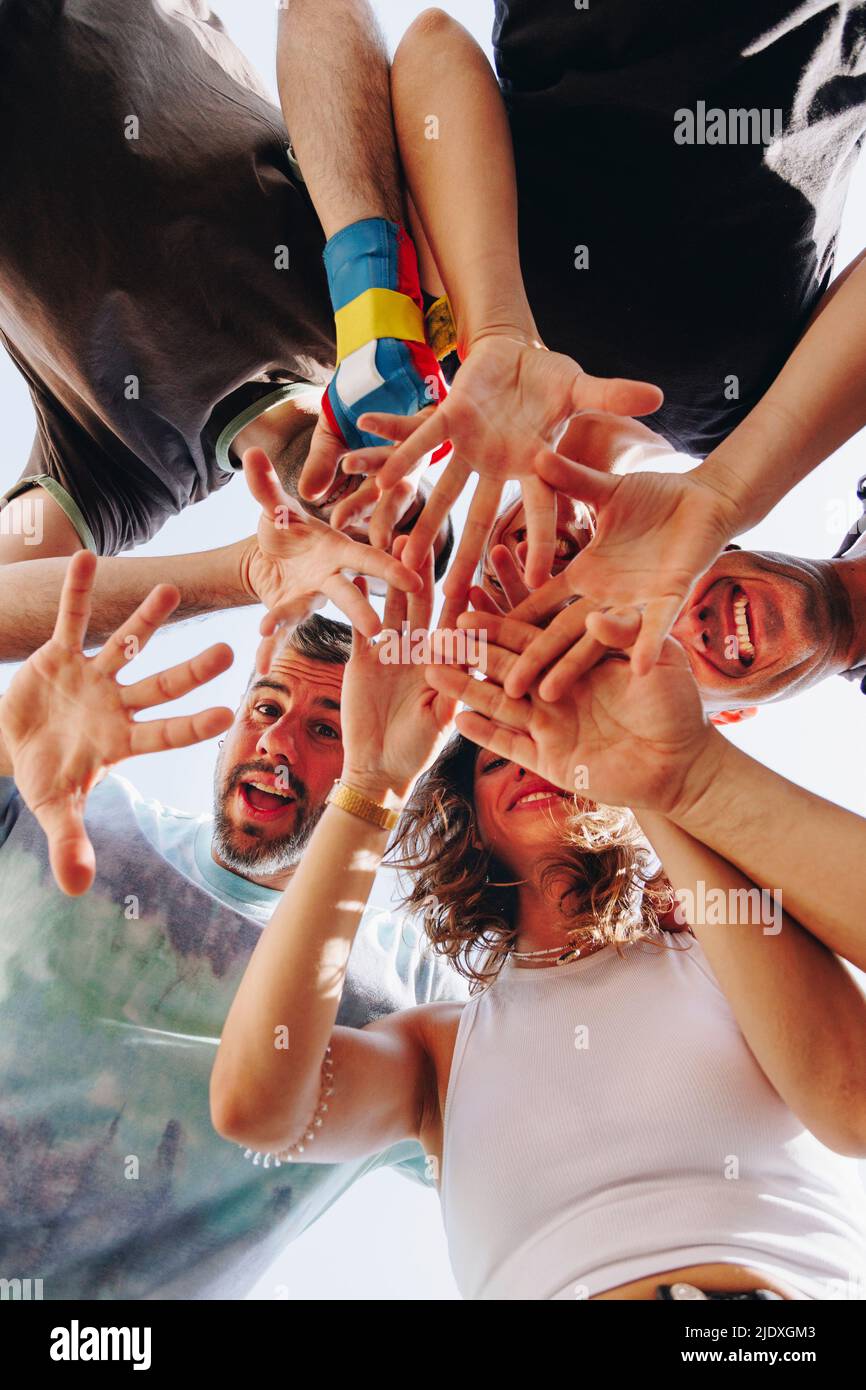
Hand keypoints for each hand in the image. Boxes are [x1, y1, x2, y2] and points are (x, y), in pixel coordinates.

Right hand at [0, 551, 233, 895]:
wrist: (13, 744)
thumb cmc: (45, 776)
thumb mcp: (54, 809)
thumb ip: (70, 842)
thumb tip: (76, 889)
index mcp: (122, 740)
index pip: (166, 731)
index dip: (194, 722)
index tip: (231, 712)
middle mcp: (117, 703)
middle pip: (161, 685)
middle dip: (192, 671)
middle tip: (231, 652)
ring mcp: (93, 676)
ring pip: (126, 643)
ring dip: (146, 618)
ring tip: (170, 590)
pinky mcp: (61, 655)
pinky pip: (71, 619)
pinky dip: (76, 593)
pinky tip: (87, 560)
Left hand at [239, 448, 422, 667]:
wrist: (270, 555)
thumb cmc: (290, 528)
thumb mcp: (277, 506)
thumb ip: (266, 485)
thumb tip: (252, 452)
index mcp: (338, 550)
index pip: (369, 558)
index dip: (391, 568)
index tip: (414, 579)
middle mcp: (330, 577)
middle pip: (347, 595)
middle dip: (361, 612)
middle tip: (377, 631)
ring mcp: (310, 597)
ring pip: (311, 615)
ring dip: (299, 631)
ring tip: (279, 642)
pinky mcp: (288, 611)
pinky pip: (280, 631)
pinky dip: (271, 647)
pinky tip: (262, 665)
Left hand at [339, 335, 662, 590]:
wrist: (515, 352)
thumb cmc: (553, 378)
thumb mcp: (581, 386)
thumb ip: (611, 394)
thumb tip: (659, 394)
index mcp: (535, 466)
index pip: (541, 510)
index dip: (540, 541)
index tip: (535, 579)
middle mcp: (499, 468)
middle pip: (480, 522)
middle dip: (466, 564)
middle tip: (453, 608)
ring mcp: (469, 449)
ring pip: (442, 495)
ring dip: (422, 528)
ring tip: (401, 566)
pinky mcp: (447, 422)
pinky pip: (420, 442)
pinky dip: (400, 457)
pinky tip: (378, 481)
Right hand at [340, 545, 460, 802]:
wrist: (376, 768)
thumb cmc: (416, 750)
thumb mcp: (440, 721)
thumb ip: (453, 688)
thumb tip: (463, 656)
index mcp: (445, 663)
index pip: (456, 622)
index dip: (462, 595)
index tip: (470, 564)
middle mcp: (420, 651)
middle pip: (425, 603)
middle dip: (426, 571)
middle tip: (426, 537)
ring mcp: (390, 652)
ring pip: (394, 606)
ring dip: (393, 577)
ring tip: (392, 543)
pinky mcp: (361, 658)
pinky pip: (360, 624)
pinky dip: (359, 601)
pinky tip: (358, 574)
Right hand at [424, 610, 720, 816]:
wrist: (684, 766)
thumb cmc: (678, 707)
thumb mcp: (659, 661)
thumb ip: (627, 636)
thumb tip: (595, 614)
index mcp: (577, 661)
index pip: (530, 635)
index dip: (498, 621)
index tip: (465, 604)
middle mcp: (556, 690)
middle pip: (504, 665)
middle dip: (469, 651)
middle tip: (433, 634)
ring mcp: (550, 725)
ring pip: (498, 702)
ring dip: (465, 688)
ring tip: (431, 672)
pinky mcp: (550, 760)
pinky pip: (511, 745)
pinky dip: (485, 735)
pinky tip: (456, 720)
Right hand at [515, 457, 742, 673]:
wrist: (706, 500)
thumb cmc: (655, 498)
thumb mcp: (605, 490)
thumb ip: (572, 481)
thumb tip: (534, 456)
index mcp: (585, 573)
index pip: (539, 602)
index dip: (509, 620)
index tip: (475, 640)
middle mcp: (605, 596)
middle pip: (560, 633)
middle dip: (532, 660)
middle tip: (502, 688)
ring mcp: (636, 601)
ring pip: (600, 640)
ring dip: (575, 666)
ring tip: (550, 694)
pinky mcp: (670, 598)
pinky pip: (658, 626)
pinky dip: (649, 646)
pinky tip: (640, 669)